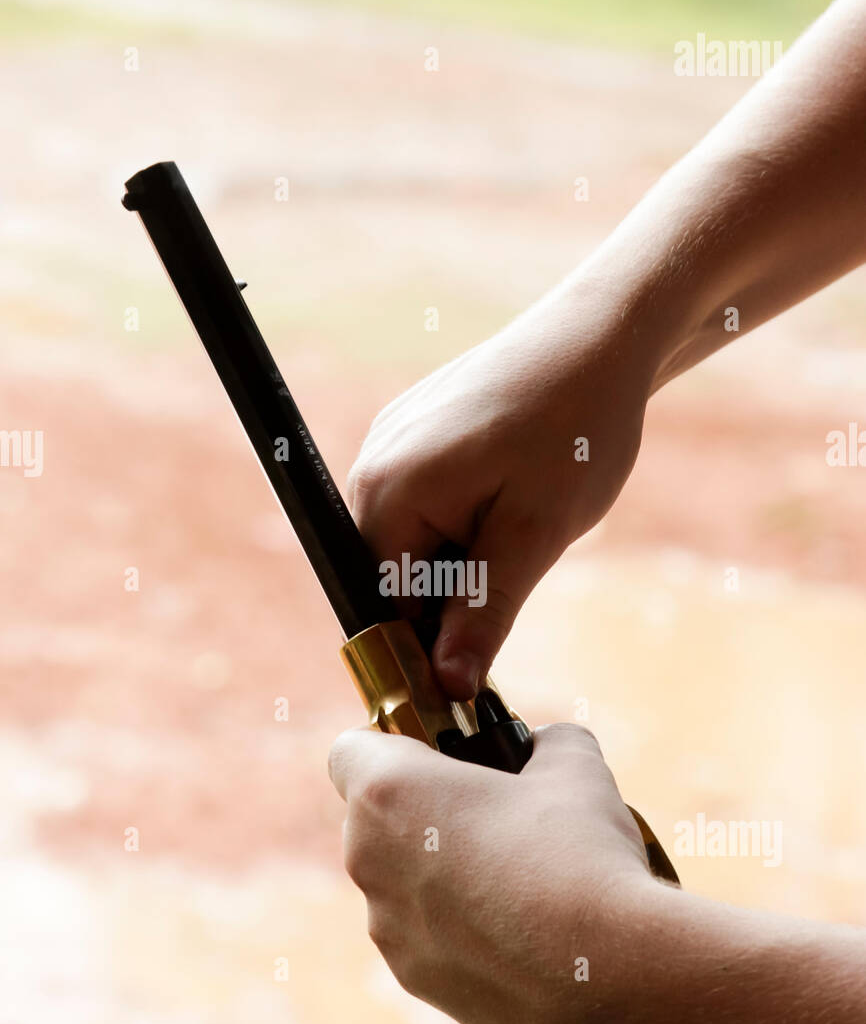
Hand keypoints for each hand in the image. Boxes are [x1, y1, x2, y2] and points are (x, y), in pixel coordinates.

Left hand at [328, 722, 657, 1023]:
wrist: (610, 972)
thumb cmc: (581, 853)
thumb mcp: (575, 764)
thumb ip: (546, 742)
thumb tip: (545, 748)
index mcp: (389, 792)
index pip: (350, 750)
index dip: (396, 745)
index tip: (446, 756)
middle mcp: (369, 861)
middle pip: (376, 820)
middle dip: (426, 812)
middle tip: (495, 815)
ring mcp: (387, 930)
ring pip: (402, 885)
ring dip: (444, 876)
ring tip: (522, 881)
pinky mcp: (416, 981)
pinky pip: (429, 940)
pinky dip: (464, 933)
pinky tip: (526, 934)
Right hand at [347, 279, 661, 698]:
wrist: (601, 337)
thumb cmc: (575, 431)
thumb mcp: (535, 536)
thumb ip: (483, 613)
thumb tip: (447, 686)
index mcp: (389, 494)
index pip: (386, 607)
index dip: (434, 644)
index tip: (487, 658)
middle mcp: (371, 466)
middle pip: (395, 575)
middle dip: (452, 593)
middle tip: (521, 567)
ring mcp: (390, 442)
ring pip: (414, 541)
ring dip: (463, 555)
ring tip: (524, 518)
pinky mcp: (413, 430)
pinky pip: (424, 502)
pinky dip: (465, 519)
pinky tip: (512, 493)